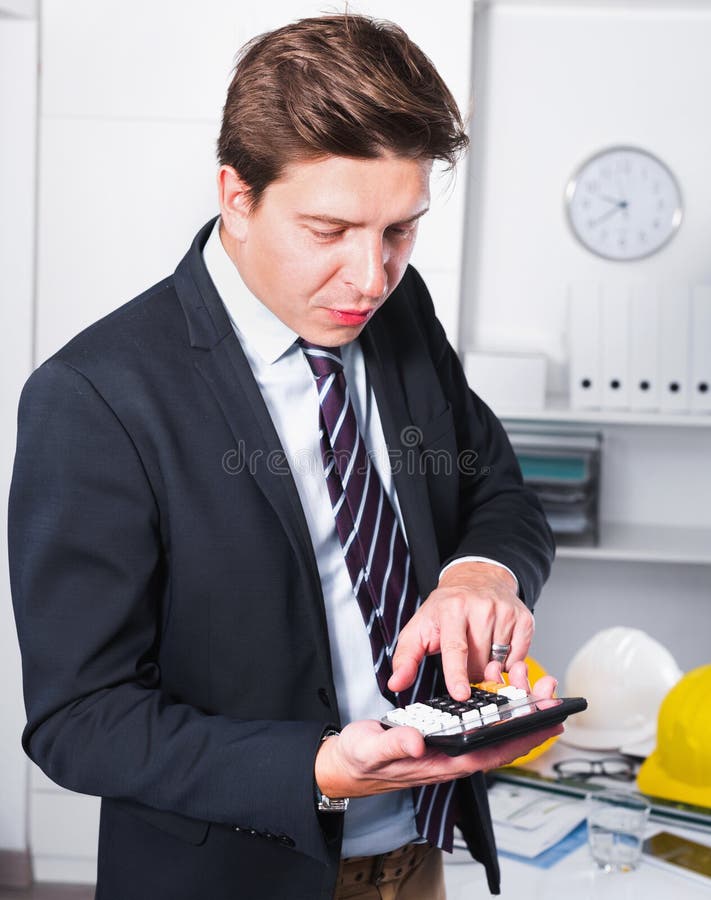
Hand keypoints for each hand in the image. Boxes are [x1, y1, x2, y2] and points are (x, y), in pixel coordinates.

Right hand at [314, 661, 559, 799]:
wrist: (346, 763)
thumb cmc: (360, 759)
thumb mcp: (372, 749)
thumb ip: (394, 744)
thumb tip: (416, 740)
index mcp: (441, 763)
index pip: (490, 753)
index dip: (520, 738)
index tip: (546, 721)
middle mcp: (451, 757)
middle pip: (500, 742)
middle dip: (530, 722)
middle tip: (550, 695)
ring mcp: (448, 748)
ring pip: (492, 733)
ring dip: (517, 714)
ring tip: (536, 689)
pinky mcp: (441, 736)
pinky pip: (477, 726)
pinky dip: (496, 712)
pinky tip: (505, 697)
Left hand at [388, 561, 533, 700]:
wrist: (477, 578)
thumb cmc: (445, 608)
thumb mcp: (419, 629)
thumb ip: (406, 658)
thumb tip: (396, 683)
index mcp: (451, 609)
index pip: (455, 647)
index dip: (457, 673)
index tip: (461, 693)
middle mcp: (480, 607)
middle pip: (479, 661)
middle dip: (471, 671)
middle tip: (464, 660)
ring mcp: (505, 611)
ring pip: (500, 662)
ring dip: (489, 666)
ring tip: (479, 647)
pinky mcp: (523, 618)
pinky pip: (519, 657)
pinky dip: (508, 660)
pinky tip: (496, 645)